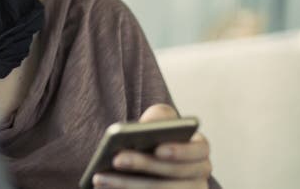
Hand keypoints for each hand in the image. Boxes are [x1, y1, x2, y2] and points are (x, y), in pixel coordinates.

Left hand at [93, 104, 211, 187]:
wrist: (146, 166)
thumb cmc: (153, 139)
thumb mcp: (158, 122)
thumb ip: (159, 117)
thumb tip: (148, 124)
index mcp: (200, 151)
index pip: (198, 151)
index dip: (180, 151)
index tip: (158, 149)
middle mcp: (199, 177)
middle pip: (173, 174)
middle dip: (143, 165)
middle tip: (116, 159)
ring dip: (126, 185)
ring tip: (99, 178)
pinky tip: (105, 188)